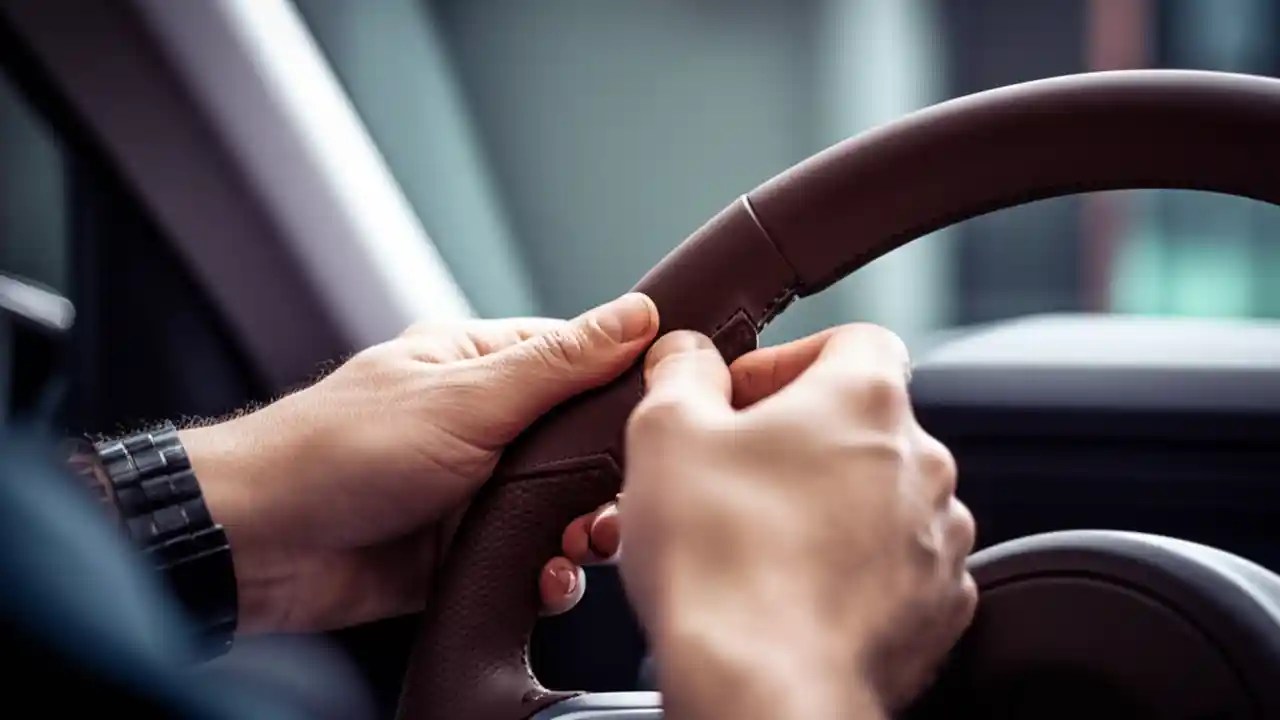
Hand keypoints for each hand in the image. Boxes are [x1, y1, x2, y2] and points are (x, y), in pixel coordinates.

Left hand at [182, 293, 658, 632]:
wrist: (261, 546)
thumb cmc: (339, 450)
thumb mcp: (464, 398)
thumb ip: (557, 364)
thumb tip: (636, 314)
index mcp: (478, 366)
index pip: (578, 360)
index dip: (625, 383)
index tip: (665, 407)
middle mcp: (483, 426)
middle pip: (583, 446)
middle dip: (608, 479)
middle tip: (612, 501)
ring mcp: (475, 491)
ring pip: (566, 510)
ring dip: (584, 532)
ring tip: (577, 544)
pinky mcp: (466, 552)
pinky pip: (535, 562)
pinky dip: (550, 575)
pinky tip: (543, 578)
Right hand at [613, 325, 976, 718]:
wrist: (762, 686)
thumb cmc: (720, 562)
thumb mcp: (666, 432)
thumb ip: (682, 371)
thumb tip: (688, 355)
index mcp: (866, 398)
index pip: (852, 339)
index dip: (787, 360)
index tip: (742, 398)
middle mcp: (922, 461)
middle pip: (861, 423)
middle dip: (798, 440)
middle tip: (732, 473)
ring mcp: (938, 538)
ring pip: (878, 496)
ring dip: (827, 504)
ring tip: (758, 539)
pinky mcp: (939, 606)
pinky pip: (895, 564)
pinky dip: (852, 567)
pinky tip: (792, 587)